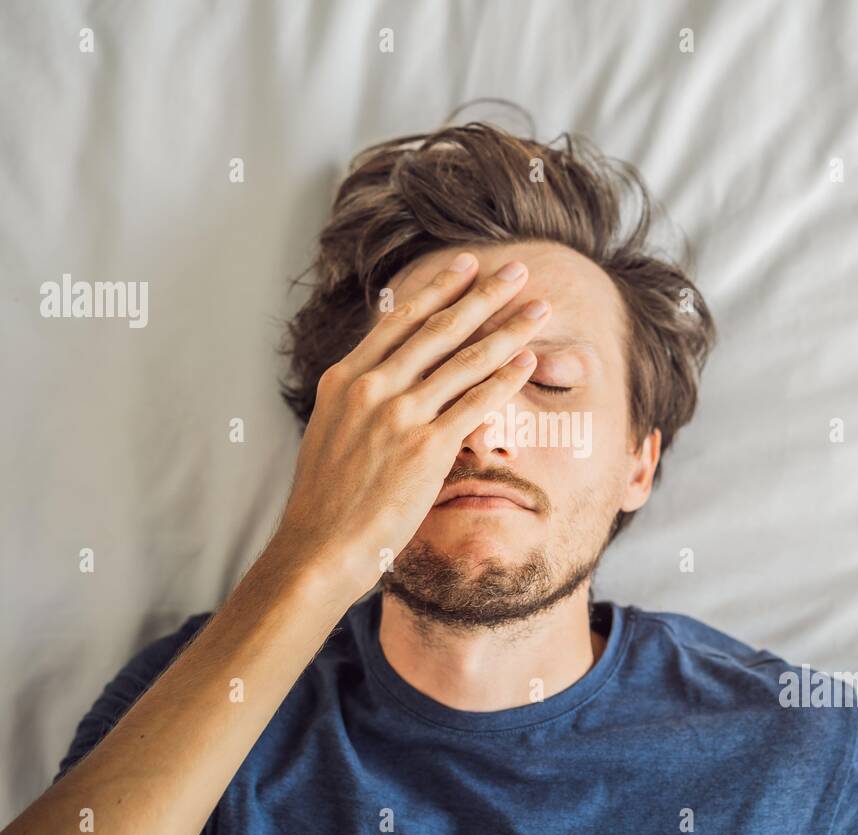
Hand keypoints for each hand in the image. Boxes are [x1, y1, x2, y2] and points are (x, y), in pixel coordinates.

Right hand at [268, 254, 549, 595]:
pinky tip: (528, 361)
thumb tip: (384, 379)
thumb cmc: (325, 500)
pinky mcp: (426, 448)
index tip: (467, 264)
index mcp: (344, 379)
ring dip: (508, 329)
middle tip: (518, 269)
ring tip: (539, 308)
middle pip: (439, 328)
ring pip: (464, 359)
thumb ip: (359, 399)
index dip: (439, 288)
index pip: (399, 319)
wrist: (318, 547)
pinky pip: (475, 403)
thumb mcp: (330, 431)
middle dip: (484, 294)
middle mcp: (371, 388)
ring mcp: (399, 415)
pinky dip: (505, 379)